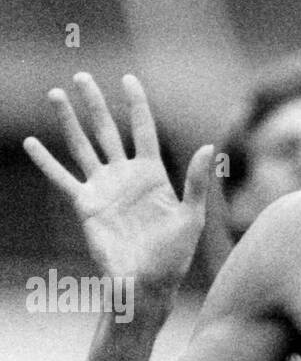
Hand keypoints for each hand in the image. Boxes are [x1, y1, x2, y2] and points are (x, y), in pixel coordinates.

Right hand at [23, 73, 213, 298]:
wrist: (146, 284)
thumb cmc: (174, 256)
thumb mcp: (191, 217)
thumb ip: (196, 182)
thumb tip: (209, 146)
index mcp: (153, 175)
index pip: (143, 130)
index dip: (136, 104)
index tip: (128, 79)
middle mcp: (126, 176)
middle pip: (107, 130)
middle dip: (95, 103)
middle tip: (81, 75)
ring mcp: (104, 189)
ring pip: (82, 146)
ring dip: (68, 121)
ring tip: (55, 94)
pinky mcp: (86, 206)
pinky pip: (62, 178)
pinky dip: (46, 161)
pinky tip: (32, 143)